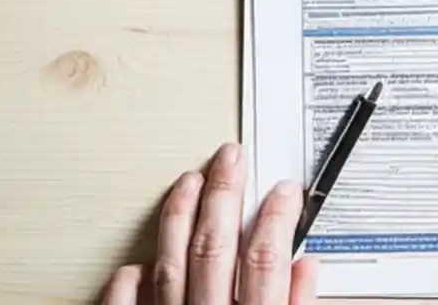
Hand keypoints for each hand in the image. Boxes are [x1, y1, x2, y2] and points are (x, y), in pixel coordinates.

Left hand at [104, 143, 319, 304]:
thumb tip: (307, 270)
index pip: (265, 258)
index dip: (277, 217)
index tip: (284, 190)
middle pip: (214, 245)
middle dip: (225, 192)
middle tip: (231, 158)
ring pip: (170, 263)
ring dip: (180, 215)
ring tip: (190, 180)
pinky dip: (130, 279)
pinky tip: (137, 261)